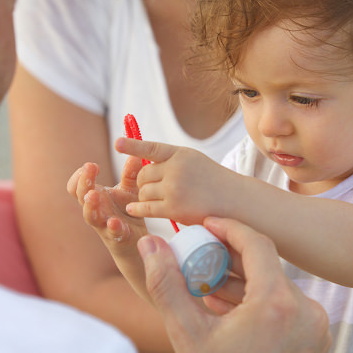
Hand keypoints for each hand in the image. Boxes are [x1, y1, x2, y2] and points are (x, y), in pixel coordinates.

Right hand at [66, 158, 150, 300]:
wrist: (138, 241)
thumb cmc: (129, 212)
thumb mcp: (130, 190)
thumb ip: (131, 174)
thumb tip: (134, 154)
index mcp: (96, 196)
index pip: (77, 185)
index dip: (79, 176)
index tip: (89, 165)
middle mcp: (96, 210)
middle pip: (81, 196)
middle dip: (83, 183)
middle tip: (88, 169)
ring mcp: (103, 225)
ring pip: (90, 216)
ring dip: (90, 205)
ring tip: (93, 195)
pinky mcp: (117, 237)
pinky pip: (112, 233)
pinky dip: (113, 228)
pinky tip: (115, 222)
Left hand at [115, 137, 240, 224]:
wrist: (234, 200)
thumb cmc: (213, 181)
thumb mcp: (194, 160)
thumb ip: (171, 160)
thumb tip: (142, 162)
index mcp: (180, 154)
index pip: (151, 148)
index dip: (132, 145)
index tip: (117, 143)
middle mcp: (176, 169)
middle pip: (143, 175)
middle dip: (142, 182)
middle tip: (150, 188)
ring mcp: (174, 189)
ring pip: (143, 192)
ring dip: (144, 197)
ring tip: (157, 200)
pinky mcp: (174, 209)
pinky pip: (146, 208)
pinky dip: (137, 208)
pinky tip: (133, 209)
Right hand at [138, 217, 330, 352]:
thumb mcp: (187, 336)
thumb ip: (167, 284)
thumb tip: (151, 242)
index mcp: (277, 304)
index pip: (257, 244)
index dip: (229, 228)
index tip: (206, 224)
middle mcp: (306, 311)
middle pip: (267, 265)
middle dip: (232, 257)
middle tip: (202, 255)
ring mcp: (316, 327)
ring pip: (277, 286)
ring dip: (245, 281)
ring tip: (210, 286)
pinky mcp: (317, 341)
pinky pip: (288, 307)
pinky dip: (261, 301)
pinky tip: (231, 310)